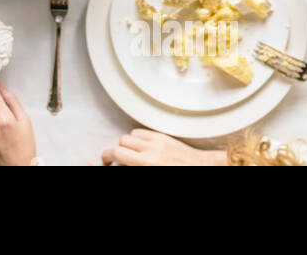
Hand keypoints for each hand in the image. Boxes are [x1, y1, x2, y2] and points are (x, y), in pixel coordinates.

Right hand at [101, 129, 226, 165]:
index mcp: (147, 164)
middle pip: (121, 143)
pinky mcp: (162, 137)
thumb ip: (136, 167)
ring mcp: (156, 142)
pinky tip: (141, 146)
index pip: (117, 154)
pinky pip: (140, 132)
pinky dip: (137, 138)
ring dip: (127, 144)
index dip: (106, 157)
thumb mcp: (151, 172)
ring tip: (132, 153)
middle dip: (116, 151)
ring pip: (129, 136)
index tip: (106, 162)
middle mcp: (150, 151)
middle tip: (117, 159)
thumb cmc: (179, 173)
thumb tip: (124, 163)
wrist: (201, 168)